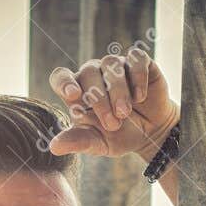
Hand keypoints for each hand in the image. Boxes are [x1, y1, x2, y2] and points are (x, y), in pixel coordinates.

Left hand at [46, 46, 178, 162]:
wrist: (151, 132)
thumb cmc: (118, 135)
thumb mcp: (98, 143)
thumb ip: (78, 141)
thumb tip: (54, 147)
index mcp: (77, 91)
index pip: (61, 77)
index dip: (64, 82)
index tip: (73, 95)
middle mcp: (93, 73)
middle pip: (88, 73)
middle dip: (100, 100)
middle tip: (112, 123)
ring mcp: (116, 65)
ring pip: (111, 64)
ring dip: (118, 90)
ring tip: (124, 113)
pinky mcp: (139, 62)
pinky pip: (136, 58)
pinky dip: (138, 77)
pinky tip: (140, 96)